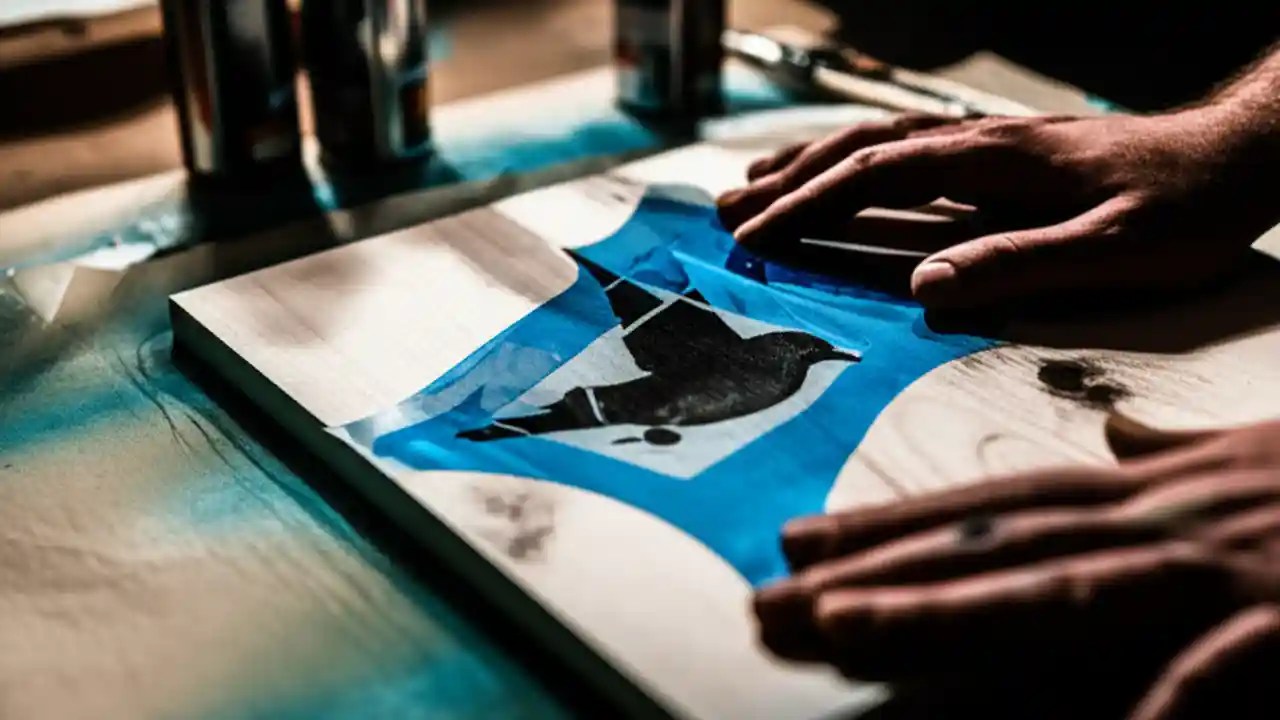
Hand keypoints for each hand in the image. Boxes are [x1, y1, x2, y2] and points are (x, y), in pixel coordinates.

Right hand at [717, 110, 1274, 309]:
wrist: (1238, 154)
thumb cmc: (1183, 207)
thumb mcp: (1112, 251)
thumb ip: (1016, 266)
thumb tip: (921, 290)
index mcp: (992, 161)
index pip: (875, 175)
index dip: (808, 206)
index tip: (752, 239)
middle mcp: (976, 142)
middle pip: (859, 149)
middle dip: (786, 181)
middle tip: (724, 213)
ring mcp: (985, 143)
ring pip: (875, 141)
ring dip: (808, 163)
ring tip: (751, 184)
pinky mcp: (999, 154)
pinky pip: (905, 148)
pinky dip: (853, 159)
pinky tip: (839, 173)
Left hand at [755, 415, 1279, 718]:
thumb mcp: (1260, 458)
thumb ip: (1178, 459)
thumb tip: (1119, 446)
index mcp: (1153, 492)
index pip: (996, 506)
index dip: (892, 524)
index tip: (798, 542)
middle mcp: (1166, 521)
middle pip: (996, 547)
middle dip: (875, 574)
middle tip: (767, 602)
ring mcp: (1229, 570)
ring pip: (1063, 592)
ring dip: (949, 612)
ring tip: (839, 629)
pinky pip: (1218, 674)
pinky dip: (1161, 703)